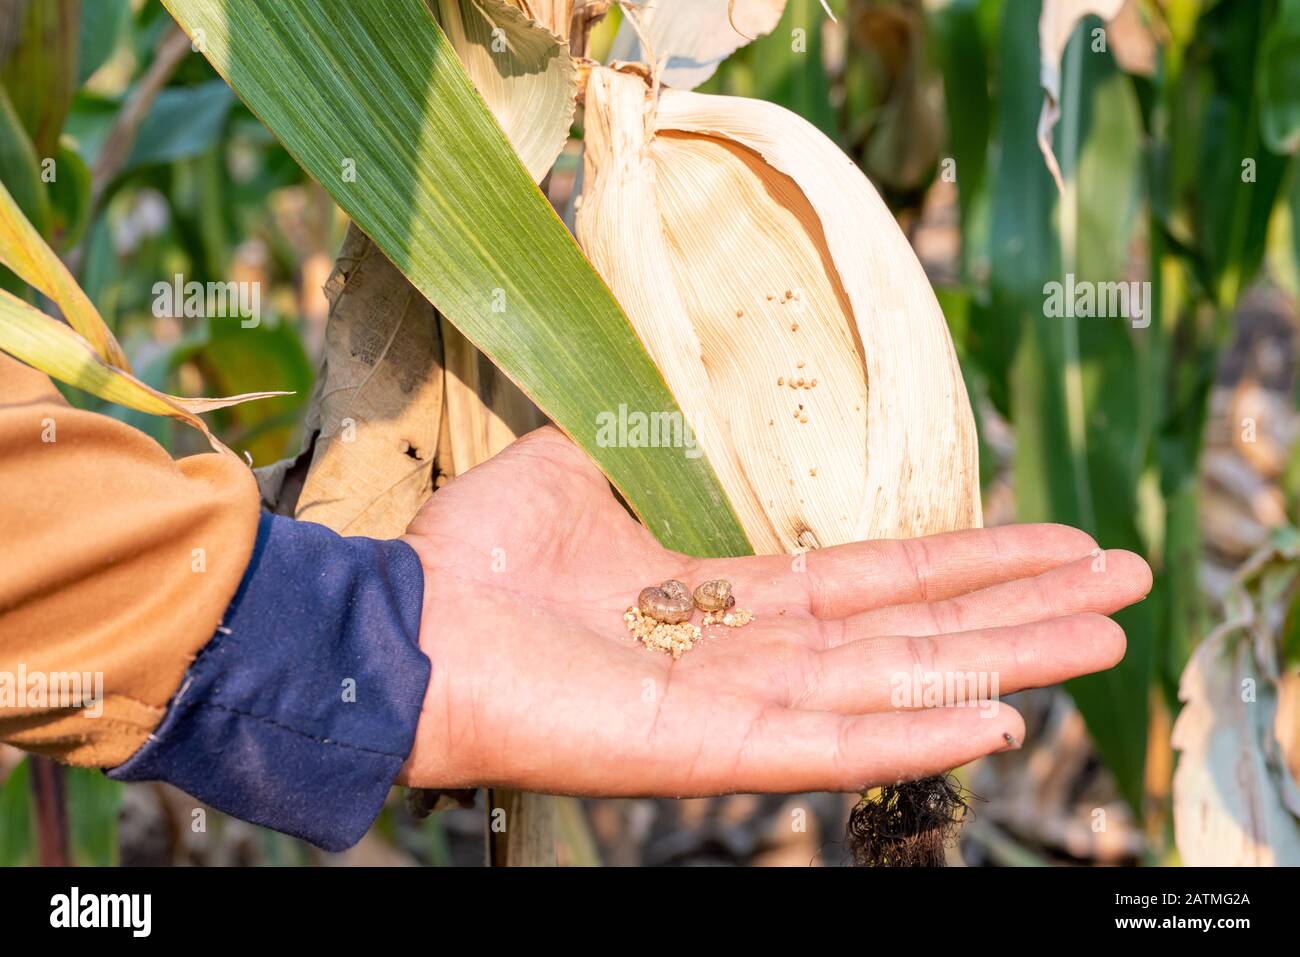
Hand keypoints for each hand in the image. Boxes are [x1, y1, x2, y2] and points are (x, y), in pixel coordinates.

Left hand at [398, 427, 1150, 795]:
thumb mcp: (576, 473)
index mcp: (724, 598)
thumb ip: (638, 446)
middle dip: (1017, 608)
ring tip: (1099, 641)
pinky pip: (824, 744)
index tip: (1052, 543)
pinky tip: (994, 718)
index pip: (873, 580)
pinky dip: (911, 735)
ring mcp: (733, 706)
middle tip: (1124, 587)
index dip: (966, 560)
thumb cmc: (480, 558)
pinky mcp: (701, 748)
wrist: (401, 630)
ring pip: (892, 685)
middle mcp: (748, 654)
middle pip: (911, 630)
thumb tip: (677, 397)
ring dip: (999, 663)